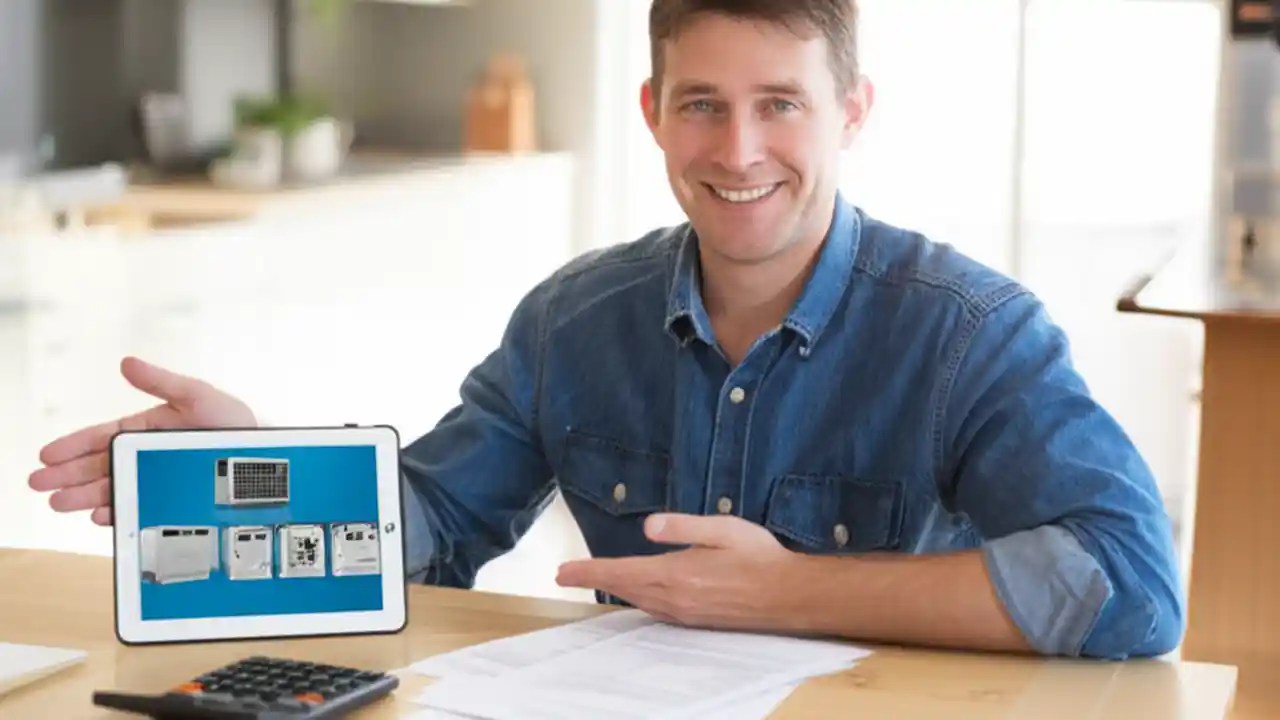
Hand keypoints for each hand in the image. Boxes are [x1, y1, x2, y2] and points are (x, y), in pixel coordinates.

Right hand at [28, 357, 256, 525]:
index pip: (102, 437)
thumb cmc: (234, 423)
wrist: (266, 457)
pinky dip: (117, 510)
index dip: (73, 445)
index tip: (46, 454)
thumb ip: (161, 382)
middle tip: (38, 484)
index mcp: (147, 429)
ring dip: (84, 495)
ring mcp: (155, 478)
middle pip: (99, 465)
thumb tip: (126, 362)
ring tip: (59, 502)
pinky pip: (137, 506)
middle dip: (67, 474)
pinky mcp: (168, 499)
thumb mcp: (197, 396)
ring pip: (112, 487)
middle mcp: (146, 455)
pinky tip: (100, 514)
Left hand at [556, 513, 799, 631]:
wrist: (789, 596)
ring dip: (614, 590)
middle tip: (565, 575)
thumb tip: (648, 526)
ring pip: (638, 601)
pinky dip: (637, 598)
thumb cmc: (759, 557)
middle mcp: (675, 598)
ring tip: (595, 580)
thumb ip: (683, 526)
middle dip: (593, 580)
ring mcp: (684, 613)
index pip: (622, 572)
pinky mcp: (695, 620)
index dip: (590, 571)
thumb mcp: (722, 528)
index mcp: (677, 573)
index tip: (563, 571)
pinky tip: (636, 593)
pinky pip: (655, 609)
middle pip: (624, 589)